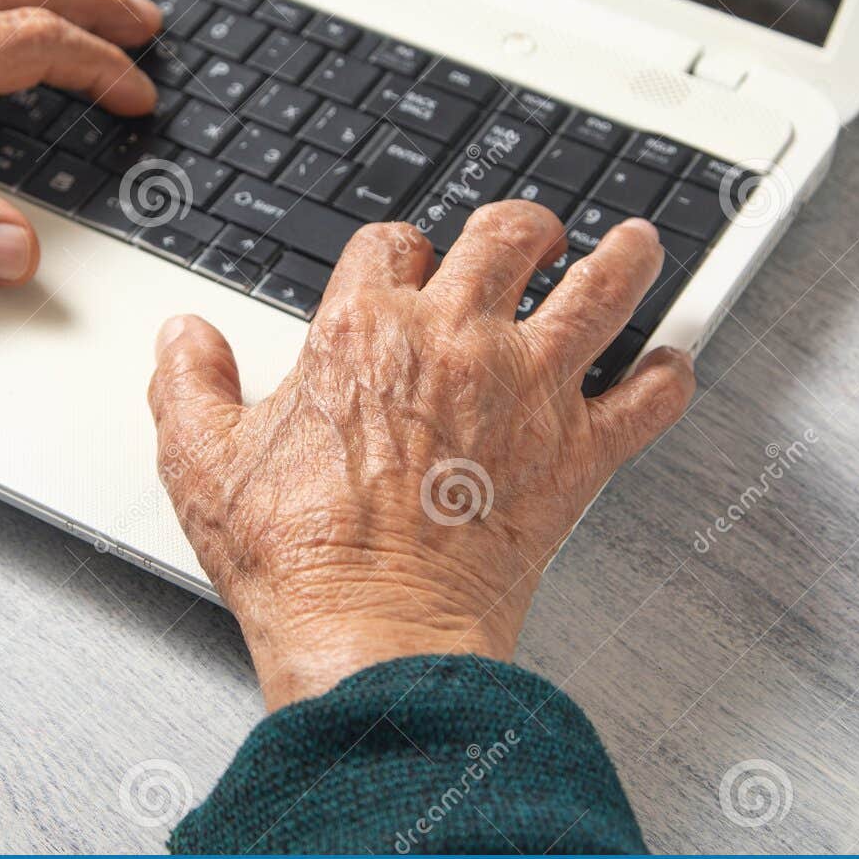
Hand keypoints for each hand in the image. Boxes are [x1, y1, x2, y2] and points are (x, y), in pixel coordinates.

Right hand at [147, 202, 695, 710]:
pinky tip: (674, 367)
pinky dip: (668, 381)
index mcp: (368, 330)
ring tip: (638, 243)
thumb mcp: (201, 460)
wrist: (373, 631)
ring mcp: (530, 392)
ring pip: (599, 291)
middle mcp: (460, 342)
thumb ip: (188, 383)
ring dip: (625, 259)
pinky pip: (647, 402)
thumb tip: (184, 336)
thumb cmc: (298, 556)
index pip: (395, 245)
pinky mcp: (578, 454)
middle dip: (523, 228)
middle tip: (533, 233)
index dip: (403, 247)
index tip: (410, 261)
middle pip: (508, 240)